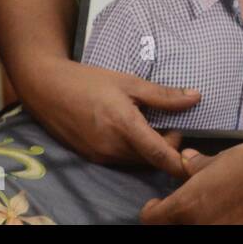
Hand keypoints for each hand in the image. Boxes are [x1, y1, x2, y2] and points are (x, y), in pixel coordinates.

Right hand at [22, 56, 199, 176]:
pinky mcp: (93, 157)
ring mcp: (101, 155)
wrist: (47, 89)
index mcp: (124, 126)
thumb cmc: (89, 81)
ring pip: (137, 160)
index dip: (179, 162)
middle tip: (168, 121)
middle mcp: (112, 147)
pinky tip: (128, 128)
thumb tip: (195, 97)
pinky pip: (122, 159)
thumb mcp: (130, 82)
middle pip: (151, 159)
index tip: (194, 158)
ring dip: (149, 148)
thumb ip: (163, 95)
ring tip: (147, 121)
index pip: (159, 154)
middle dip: (166, 145)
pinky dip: (133, 149)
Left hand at [140, 141, 242, 224]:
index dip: (151, 210)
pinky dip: (215, 224)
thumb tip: (184, 160)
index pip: (151, 220)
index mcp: (186, 206)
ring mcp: (218, 234)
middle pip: (170, 230)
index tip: (157, 203)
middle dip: (172, 219)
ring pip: (193, 231)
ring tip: (204, 212)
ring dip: (193, 223)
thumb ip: (194, 166)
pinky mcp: (239, 237)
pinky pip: (217, 231)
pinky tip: (224, 217)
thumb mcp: (215, 161)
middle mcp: (197, 227)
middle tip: (182, 208)